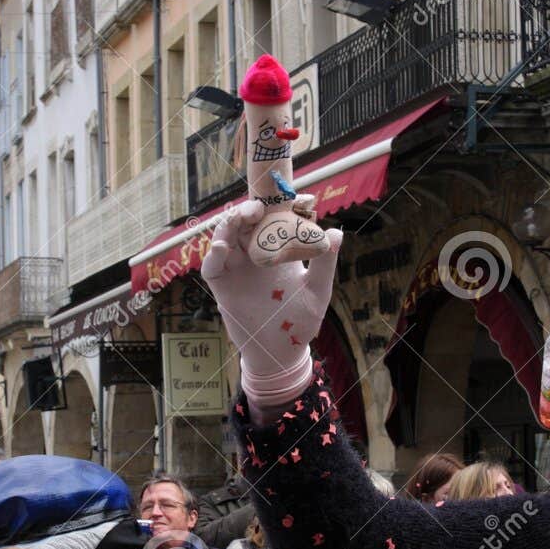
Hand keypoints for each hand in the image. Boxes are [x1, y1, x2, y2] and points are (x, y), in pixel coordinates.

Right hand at [204, 203, 340, 407]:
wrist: (282, 353)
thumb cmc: (300, 322)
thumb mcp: (317, 290)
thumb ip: (325, 263)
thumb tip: (336, 232)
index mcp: (277, 251)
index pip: (273, 219)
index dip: (279, 204)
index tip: (296, 195)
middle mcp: (253, 255)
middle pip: (245, 223)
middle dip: (250, 209)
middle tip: (260, 206)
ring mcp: (236, 270)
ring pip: (225, 237)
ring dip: (229, 224)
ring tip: (243, 217)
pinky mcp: (223, 287)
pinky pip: (213, 267)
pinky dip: (213, 254)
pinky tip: (222, 246)